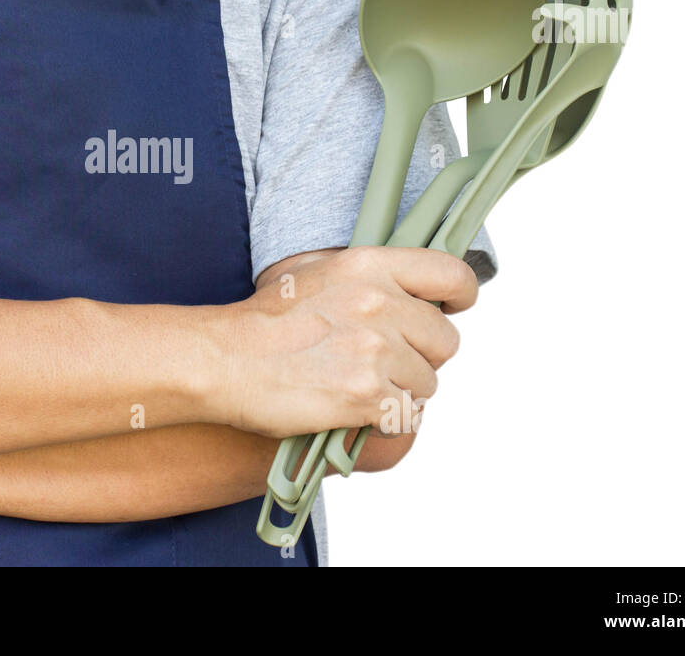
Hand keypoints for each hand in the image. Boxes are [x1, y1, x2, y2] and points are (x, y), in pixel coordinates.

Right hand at [215, 246, 475, 438]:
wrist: (223, 360)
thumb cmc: (262, 320)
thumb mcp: (313, 269)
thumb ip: (364, 274)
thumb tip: (404, 285)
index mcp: (369, 265)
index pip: (451, 274)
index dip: (460, 297)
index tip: (453, 309)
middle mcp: (379, 303)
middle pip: (445, 340)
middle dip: (421, 355)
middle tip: (382, 362)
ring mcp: (375, 351)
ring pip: (427, 383)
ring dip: (400, 390)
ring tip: (357, 386)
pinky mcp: (366, 395)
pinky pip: (406, 416)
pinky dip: (385, 419)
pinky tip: (354, 409)